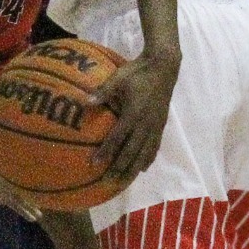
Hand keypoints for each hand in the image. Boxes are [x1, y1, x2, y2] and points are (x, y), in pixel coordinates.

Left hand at [0, 160, 40, 221]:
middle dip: (29, 205)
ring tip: (39, 217)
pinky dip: (21, 207)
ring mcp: (2, 190)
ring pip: (18, 199)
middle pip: (18, 196)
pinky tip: (29, 214)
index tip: (30, 205)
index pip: (9, 193)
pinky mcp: (0, 196)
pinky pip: (13, 202)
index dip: (19, 199)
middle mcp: (0, 186)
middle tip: (39, 215)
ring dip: (28, 207)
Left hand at [92, 53, 177, 180]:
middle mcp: (146, 123)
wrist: (164, 67)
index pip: (117, 137)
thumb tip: (84, 102)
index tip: (94, 164)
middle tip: (108, 181)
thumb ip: (102, 92)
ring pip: (145, 152)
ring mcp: (156, 125)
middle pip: (132, 151)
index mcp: (134, 113)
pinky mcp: (162, 124)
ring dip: (134, 168)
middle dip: (120, 167)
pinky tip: (144, 167)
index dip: (106, 151)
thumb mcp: (118, 79)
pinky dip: (149, 158)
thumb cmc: (137, 72)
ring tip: (125, 181)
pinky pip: (155, 146)